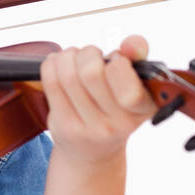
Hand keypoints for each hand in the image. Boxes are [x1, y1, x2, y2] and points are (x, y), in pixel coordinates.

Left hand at [39, 34, 158, 165]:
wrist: (93, 150)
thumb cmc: (115, 106)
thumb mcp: (136, 83)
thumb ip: (138, 58)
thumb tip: (132, 44)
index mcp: (143, 108)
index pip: (129, 87)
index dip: (118, 63)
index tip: (115, 60)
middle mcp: (119, 124)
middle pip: (91, 73)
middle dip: (87, 53)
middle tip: (89, 55)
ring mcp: (89, 128)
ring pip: (68, 75)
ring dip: (68, 57)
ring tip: (73, 58)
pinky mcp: (64, 125)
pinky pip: (51, 83)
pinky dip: (52, 64)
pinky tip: (58, 64)